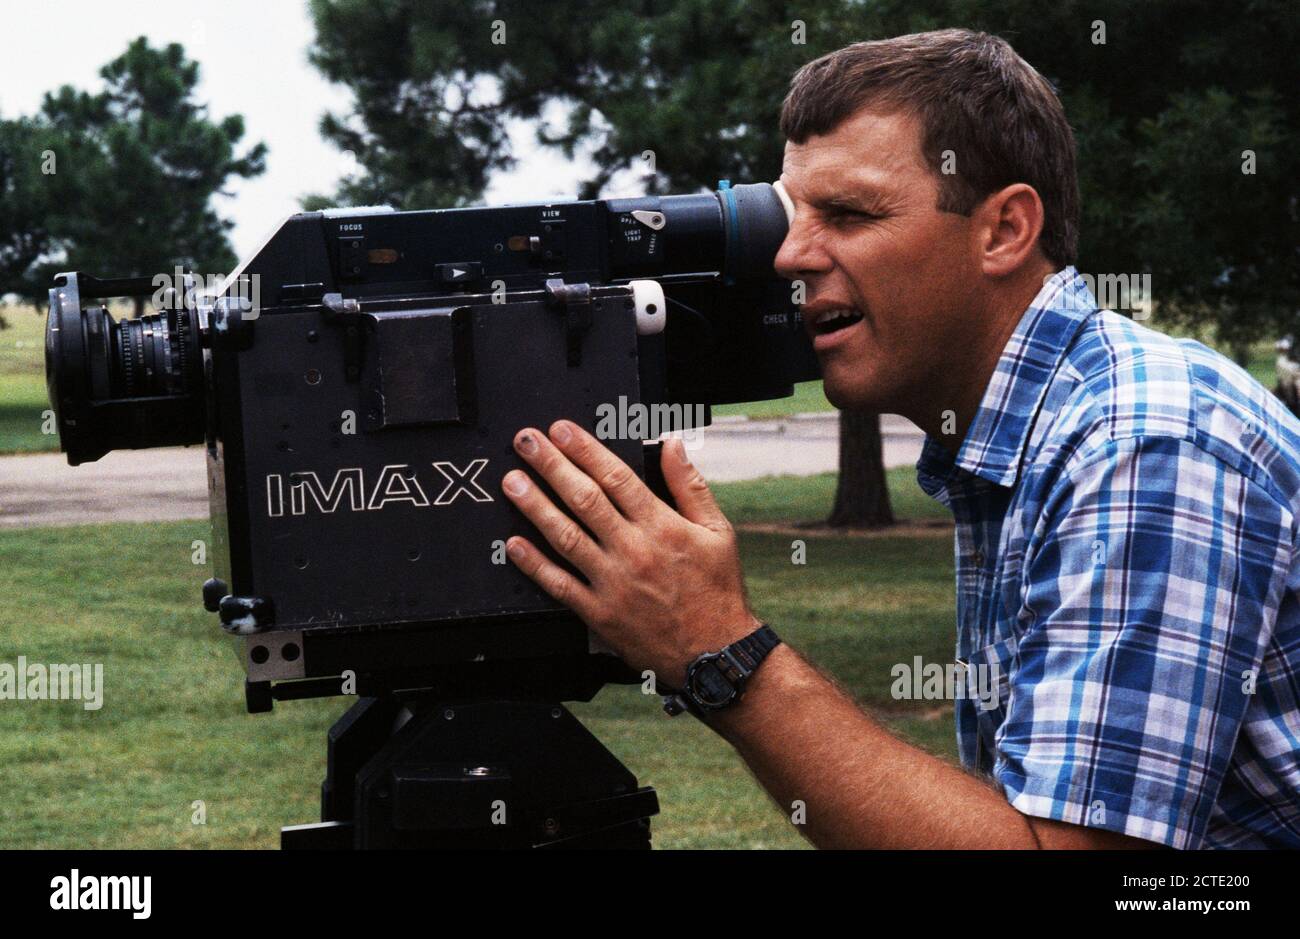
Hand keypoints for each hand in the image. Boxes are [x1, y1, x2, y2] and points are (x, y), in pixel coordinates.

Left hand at [500, 420, 759, 683]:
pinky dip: (534, 565)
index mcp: (662, 526)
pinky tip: (514, 544)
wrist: (715, 654)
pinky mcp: (599, 614)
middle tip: (525, 442)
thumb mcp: (718, 532)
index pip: (616, 477)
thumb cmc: (717, 591)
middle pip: (584, 499)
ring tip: (512, 481)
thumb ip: (690, 485)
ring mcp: (613, 583)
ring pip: (566, 536)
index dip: (584, 450)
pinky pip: (560, 585)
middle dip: (551, 466)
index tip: (561, 430)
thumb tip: (672, 444)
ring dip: (535, 506)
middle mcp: (634, 550)